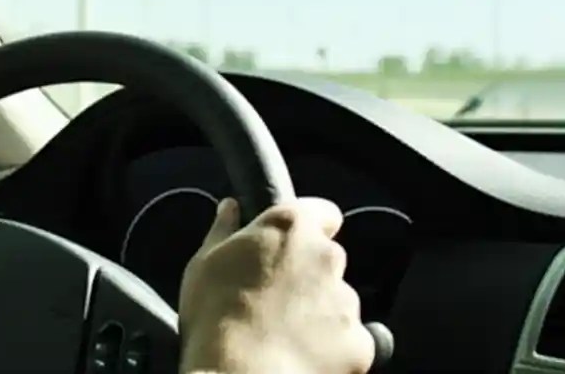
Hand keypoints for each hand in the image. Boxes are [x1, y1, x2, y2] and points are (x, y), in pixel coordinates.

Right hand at [177, 197, 373, 373]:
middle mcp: (325, 257)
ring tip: (284, 334)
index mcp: (289, 228)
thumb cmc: (214, 316)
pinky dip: (332, 347)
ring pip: (339, 300)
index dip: (309, 226)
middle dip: (309, 273)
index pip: (322, 211)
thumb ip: (223, 230)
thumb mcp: (202, 264)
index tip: (288, 244)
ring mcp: (347, 302)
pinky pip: (351, 340)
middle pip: (327, 258)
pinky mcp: (361, 343)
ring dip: (319, 311)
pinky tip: (300, 357)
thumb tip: (231, 208)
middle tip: (275, 296)